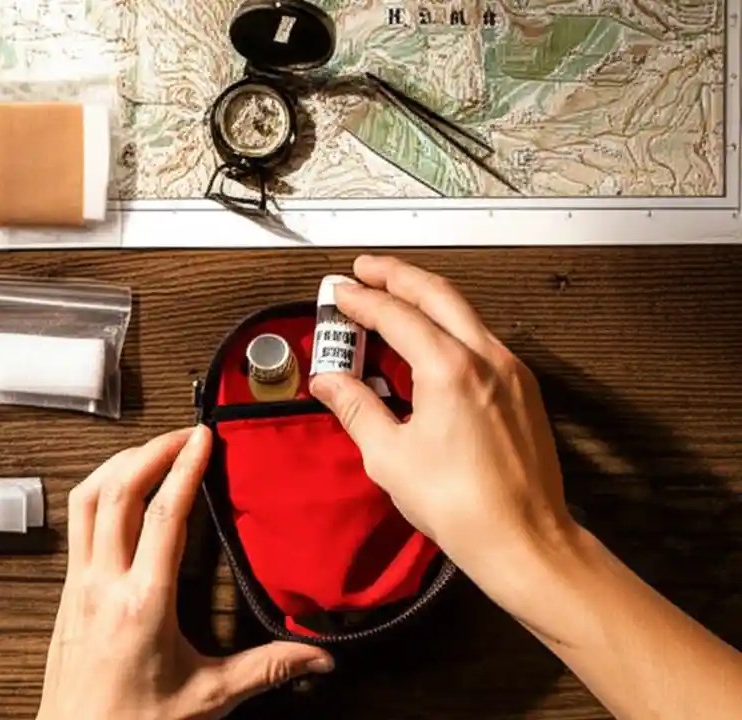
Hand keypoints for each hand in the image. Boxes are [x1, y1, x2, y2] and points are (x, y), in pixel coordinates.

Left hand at [38, 427, 332, 719]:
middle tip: (184, 433)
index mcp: (142, 603)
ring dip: (117, 464)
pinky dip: (97, 491)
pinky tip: (118, 490)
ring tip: (152, 450)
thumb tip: (318, 656)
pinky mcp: (66, 592)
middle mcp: (102, 583)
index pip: (162, 516)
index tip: (202, 438)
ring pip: (86, 499)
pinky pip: (76, 522)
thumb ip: (263, 670)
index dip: (184, 469)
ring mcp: (77, 584)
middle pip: (117, 491)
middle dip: (151, 451)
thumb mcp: (206, 699)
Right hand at [309, 256, 576, 583]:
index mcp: (449, 369)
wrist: (523, 539)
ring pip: (465, 312)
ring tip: (394, 298)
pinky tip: (431, 341)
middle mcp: (486, 359)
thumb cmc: (464, 506)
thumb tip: (330, 384)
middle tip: (367, 270)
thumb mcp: (389, 456)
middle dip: (398, 276)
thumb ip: (356, 408)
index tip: (340, 293)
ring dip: (426, 298)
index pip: (396, 314)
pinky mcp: (522, 390)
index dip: (362, 300)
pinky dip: (450, 326)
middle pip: (437, 294)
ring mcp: (510, 372)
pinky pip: (481, 339)